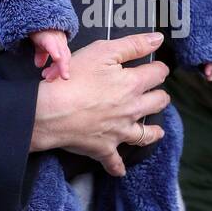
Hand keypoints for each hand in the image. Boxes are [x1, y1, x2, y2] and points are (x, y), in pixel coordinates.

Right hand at [30, 32, 169, 176]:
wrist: (51, 111)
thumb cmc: (73, 79)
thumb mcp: (102, 51)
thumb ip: (132, 45)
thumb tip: (157, 39)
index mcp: (132, 84)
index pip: (157, 74)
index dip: (158, 69)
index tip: (157, 68)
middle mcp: (131, 109)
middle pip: (157, 103)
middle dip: (160, 97)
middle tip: (158, 95)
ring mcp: (119, 131)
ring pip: (144, 134)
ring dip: (153, 133)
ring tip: (157, 132)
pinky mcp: (103, 148)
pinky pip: (114, 162)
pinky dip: (117, 167)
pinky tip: (120, 170)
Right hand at [31, 28, 70, 80]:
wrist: (33, 15)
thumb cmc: (39, 29)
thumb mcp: (40, 43)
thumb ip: (42, 54)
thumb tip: (39, 64)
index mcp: (60, 44)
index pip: (64, 60)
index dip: (59, 70)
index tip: (51, 78)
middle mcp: (61, 41)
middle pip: (65, 58)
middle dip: (61, 70)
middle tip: (51, 79)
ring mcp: (56, 38)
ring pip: (62, 53)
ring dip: (61, 66)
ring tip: (59, 75)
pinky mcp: (47, 35)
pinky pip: (53, 45)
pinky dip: (56, 52)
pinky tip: (57, 59)